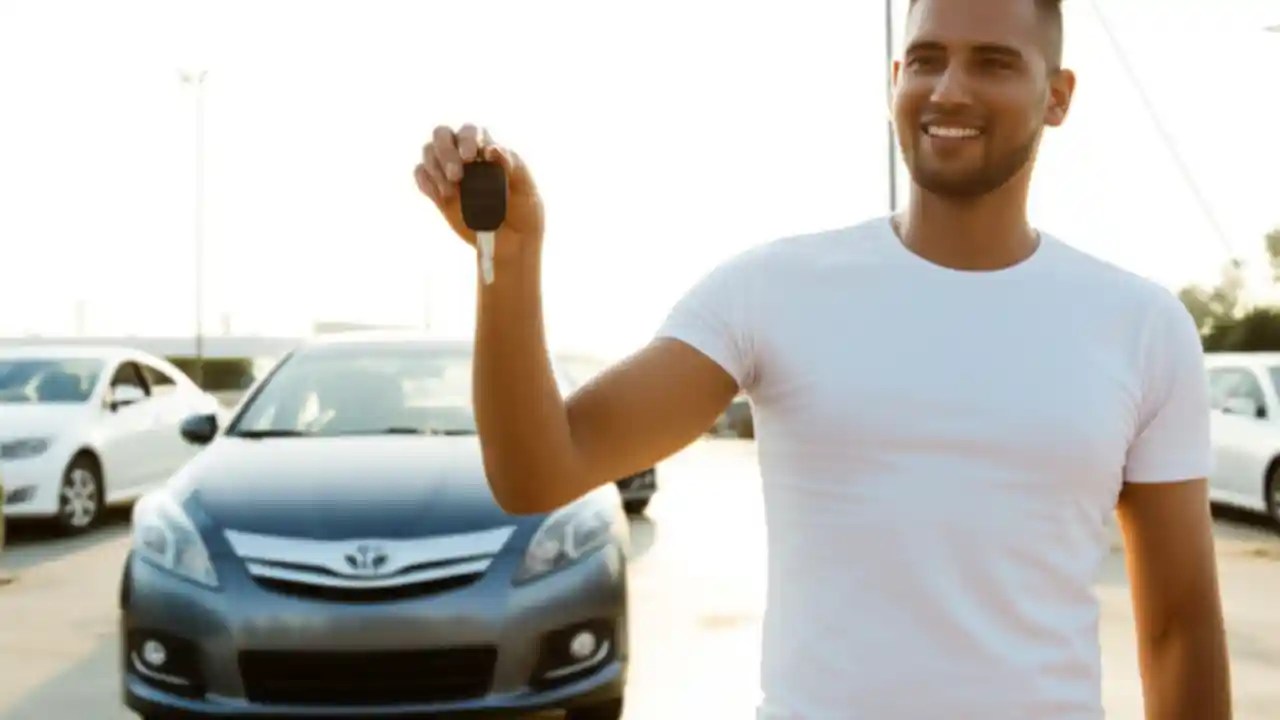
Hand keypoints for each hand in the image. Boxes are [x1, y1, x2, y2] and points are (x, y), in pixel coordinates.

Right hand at [414, 124, 543, 254]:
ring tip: (450, 192)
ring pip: (429, 153)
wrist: (512, 241)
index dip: (467, 139)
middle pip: (442, 135)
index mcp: (487, 149)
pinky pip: (421, 176)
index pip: (471, 132)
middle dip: (445, 151)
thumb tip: (492, 149)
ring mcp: (449, 173)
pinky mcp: (438, 191)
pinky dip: (425, 182)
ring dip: (435, 168)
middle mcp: (465, 156)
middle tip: (456, 175)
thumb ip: (512, 166)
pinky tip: (439, 194)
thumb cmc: (524, 210)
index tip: (470, 157)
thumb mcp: (526, 188)